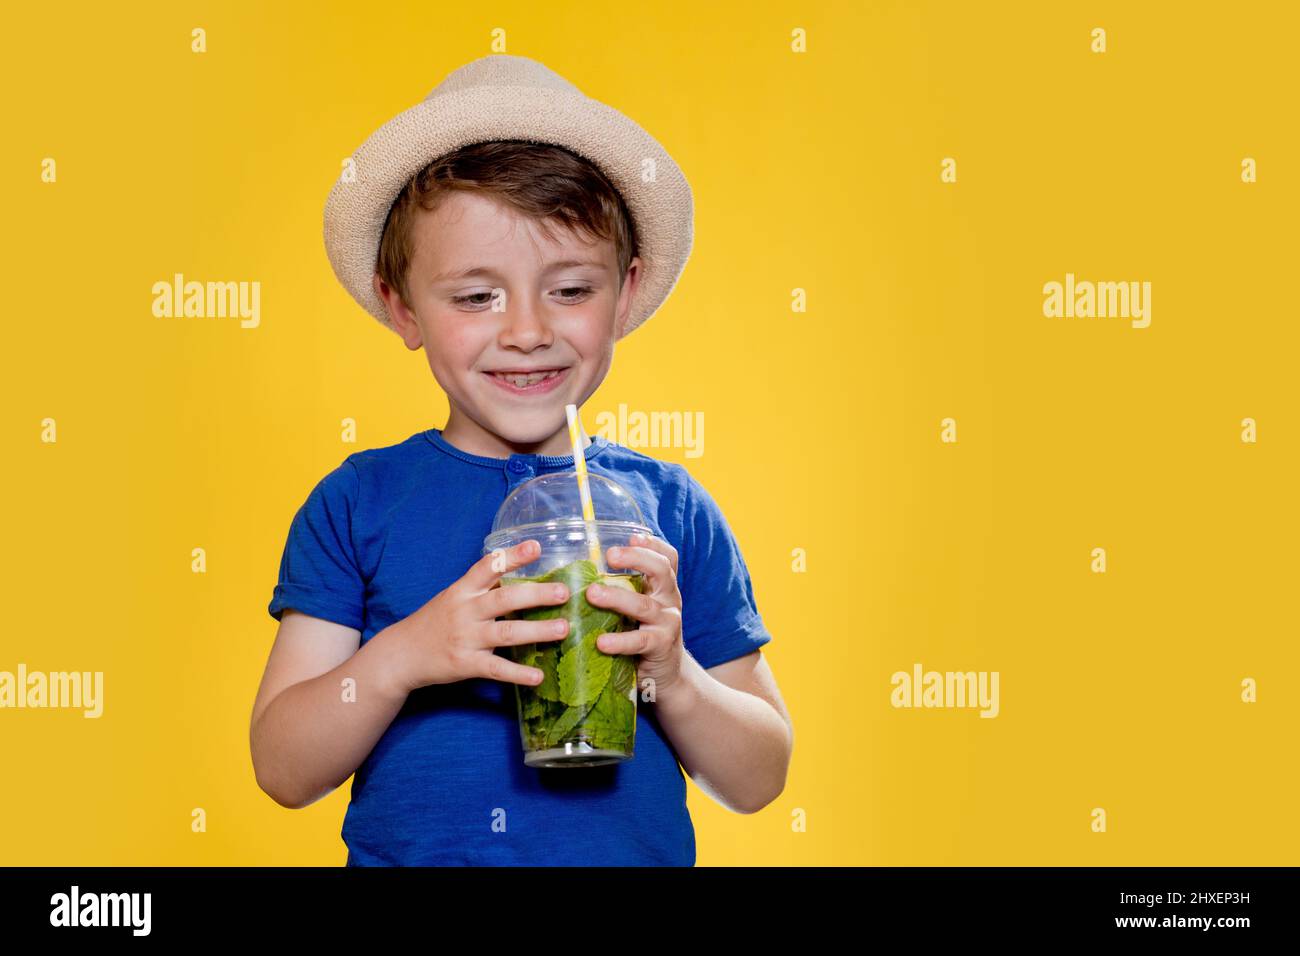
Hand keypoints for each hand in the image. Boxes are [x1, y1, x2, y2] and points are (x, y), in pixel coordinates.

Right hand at [387, 539, 571, 693]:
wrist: (402, 654)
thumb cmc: (435, 621)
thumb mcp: (454, 596)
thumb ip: (483, 586)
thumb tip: (521, 571)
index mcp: (463, 590)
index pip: (489, 567)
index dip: (512, 556)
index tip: (536, 547)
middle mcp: (465, 611)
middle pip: (504, 599)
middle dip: (536, 595)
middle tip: (563, 592)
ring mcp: (466, 638)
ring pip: (506, 633)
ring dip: (537, 630)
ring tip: (563, 628)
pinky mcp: (466, 664)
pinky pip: (496, 669)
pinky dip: (518, 673)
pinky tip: (538, 676)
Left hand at [584, 532, 685, 700]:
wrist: (666, 676)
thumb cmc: (644, 635)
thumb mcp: (639, 609)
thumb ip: (623, 590)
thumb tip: (580, 574)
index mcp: (663, 587)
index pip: (667, 558)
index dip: (653, 545)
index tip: (632, 537)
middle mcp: (669, 600)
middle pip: (661, 570)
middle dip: (636, 559)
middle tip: (609, 555)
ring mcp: (667, 623)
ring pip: (644, 605)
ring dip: (617, 598)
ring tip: (592, 594)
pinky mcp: (661, 647)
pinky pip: (640, 641)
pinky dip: (620, 641)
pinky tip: (601, 642)